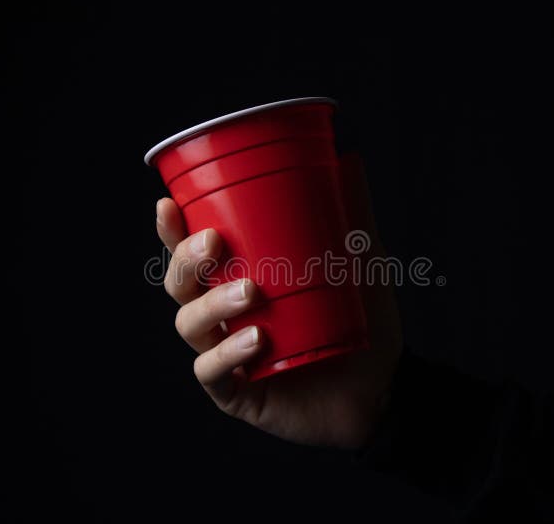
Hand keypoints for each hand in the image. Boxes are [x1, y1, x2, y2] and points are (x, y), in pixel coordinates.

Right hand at [154, 156, 401, 448]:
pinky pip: (213, 374)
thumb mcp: (359, 263)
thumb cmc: (363, 321)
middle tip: (214, 243)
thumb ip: (351, 217)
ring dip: (213, 305)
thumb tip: (351, 159)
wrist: (385, 386)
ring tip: (250, 293)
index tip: (168, 205)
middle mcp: (226, 317)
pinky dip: (228, 355)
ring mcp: (228, 355)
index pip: (194, 254)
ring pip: (190, 324)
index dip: (172, 232)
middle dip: (186, 261)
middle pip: (180, 285)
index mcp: (240, 281)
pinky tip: (255, 340)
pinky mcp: (239, 392)